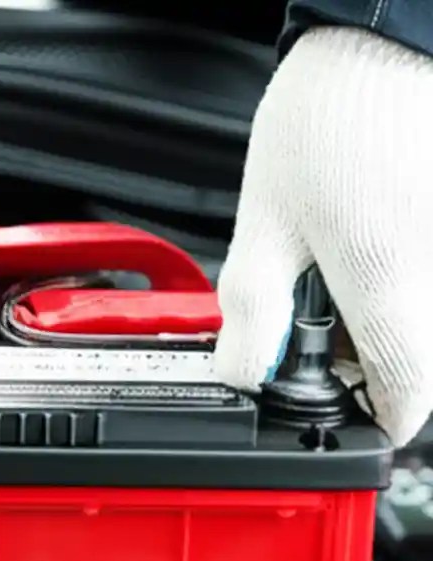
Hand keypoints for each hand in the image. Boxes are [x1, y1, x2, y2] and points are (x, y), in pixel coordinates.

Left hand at [214, 27, 432, 445]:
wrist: (386, 43)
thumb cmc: (328, 118)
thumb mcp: (263, 222)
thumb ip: (254, 308)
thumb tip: (246, 372)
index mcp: (388, 279)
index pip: (408, 395)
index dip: (375, 418)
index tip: (347, 413)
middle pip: (421, 361)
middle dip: (368, 361)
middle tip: (319, 325)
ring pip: (428, 319)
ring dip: (386, 318)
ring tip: (340, 267)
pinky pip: (432, 276)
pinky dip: (405, 278)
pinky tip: (368, 242)